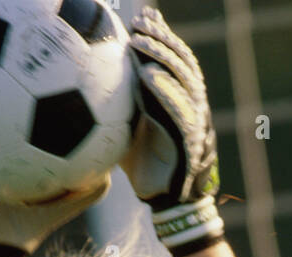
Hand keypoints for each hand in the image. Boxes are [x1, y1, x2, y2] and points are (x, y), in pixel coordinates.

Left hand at [119, 7, 222, 256]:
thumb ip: (121, 101)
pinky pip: (179, 113)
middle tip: (139, 24)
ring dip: (163, 59)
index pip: (176, 59)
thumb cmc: (144, 165)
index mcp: (180, 100)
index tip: (142, 17)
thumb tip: (97, 77)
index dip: (162, 36)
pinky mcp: (191, 144)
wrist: (164, 202)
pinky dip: (164, 93)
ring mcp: (195, 124)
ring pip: (185, 83)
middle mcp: (191, 107)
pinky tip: (147, 77)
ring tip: (141, 43)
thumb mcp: (128, 128)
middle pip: (183, 64)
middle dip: (162, 40)